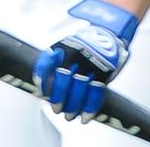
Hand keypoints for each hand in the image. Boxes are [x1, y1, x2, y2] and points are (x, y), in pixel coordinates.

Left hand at [33, 0, 138, 121]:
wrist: (107, 33)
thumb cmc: (83, 44)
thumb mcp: (66, 46)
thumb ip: (56, 62)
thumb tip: (45, 86)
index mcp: (63, 47)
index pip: (47, 64)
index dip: (42, 80)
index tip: (42, 92)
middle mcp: (76, 54)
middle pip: (64, 80)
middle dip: (59, 99)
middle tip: (56, 109)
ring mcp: (91, 63)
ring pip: (80, 89)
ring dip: (73, 106)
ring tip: (70, 116)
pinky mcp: (105, 71)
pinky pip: (96, 93)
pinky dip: (90, 107)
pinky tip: (85, 117)